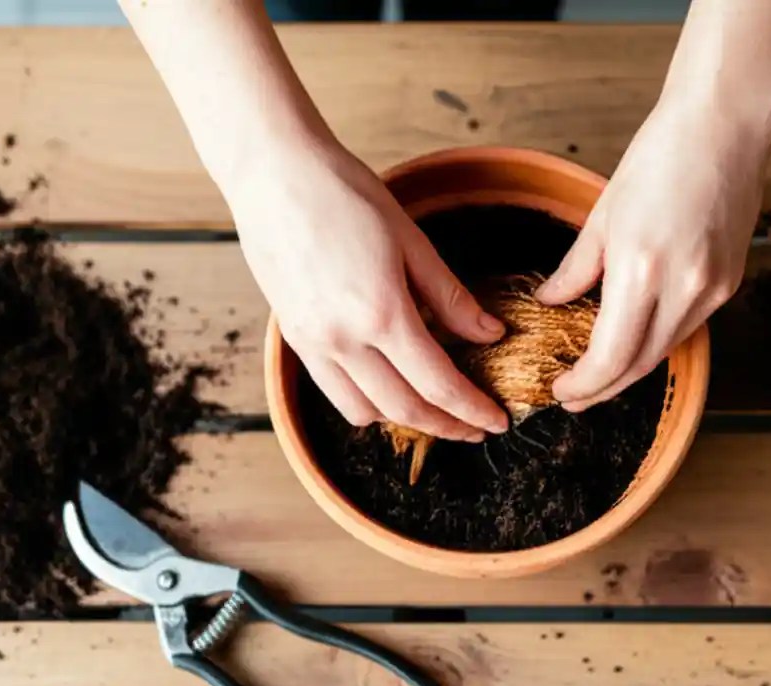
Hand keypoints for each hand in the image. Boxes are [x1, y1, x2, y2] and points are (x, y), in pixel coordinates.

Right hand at [232, 142, 509, 440]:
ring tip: (435, 408)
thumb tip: (489, 334)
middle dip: (447, 425)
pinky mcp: (293, 338)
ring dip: (405, 418)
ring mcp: (312, 343)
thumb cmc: (345, 194)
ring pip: (366, 411)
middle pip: (405, 409)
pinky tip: (389, 387)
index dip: (472, 410)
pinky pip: (334, 392)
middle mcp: (344, 339)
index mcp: (382, 313)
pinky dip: (367, 402)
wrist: (273, 173)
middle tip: (476, 427)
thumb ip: (450, 296)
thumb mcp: (411, 240)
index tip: (496, 421)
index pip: (438, 384)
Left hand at [535, 101, 768, 411]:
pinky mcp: (730, 282)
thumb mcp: (603, 214)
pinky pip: (688, 326)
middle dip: (603, 388)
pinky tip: (635, 337)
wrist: (725, 125)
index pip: (610, 357)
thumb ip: (575, 269)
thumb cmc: (660, 157)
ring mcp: (714, 288)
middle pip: (640, 366)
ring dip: (631, 368)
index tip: (561, 391)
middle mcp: (684, 287)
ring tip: (598, 374)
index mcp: (642, 269)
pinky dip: (658, 338)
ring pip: (666, 350)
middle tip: (573, 397)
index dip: (584, 384)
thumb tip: (548, 301)